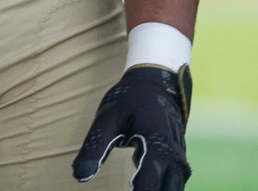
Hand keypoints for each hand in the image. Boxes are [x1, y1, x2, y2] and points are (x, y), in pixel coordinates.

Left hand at [73, 64, 192, 189]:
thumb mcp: (107, 119)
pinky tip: (153, 189)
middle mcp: (173, 153)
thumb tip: (79, 177)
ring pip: (176, 187)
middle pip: (169, 190)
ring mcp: (178, 155)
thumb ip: (94, 148)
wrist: (157, 78)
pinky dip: (166, 189)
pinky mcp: (176, 156)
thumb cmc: (129, 99)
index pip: (148, 185)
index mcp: (156, 144)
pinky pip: (176, 180)